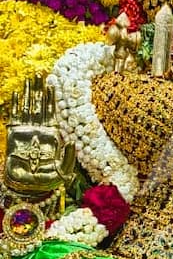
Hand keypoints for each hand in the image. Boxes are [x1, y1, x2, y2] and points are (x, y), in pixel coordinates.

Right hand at [5, 78, 74, 195]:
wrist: (26, 185)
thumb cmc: (48, 180)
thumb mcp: (64, 170)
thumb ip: (69, 157)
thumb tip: (71, 142)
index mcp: (57, 134)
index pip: (58, 112)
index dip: (56, 98)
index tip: (57, 83)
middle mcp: (43, 130)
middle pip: (43, 105)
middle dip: (42, 90)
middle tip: (41, 73)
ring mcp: (29, 131)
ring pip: (29, 107)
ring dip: (29, 93)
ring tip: (30, 78)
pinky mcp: (15, 134)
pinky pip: (15, 116)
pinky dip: (15, 105)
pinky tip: (15, 93)